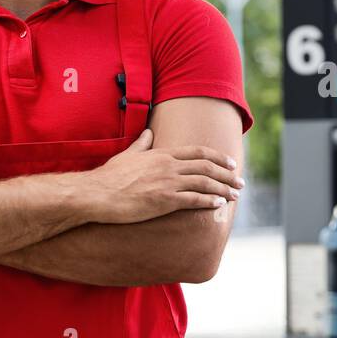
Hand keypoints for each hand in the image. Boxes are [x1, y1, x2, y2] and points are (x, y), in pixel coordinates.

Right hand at [86, 129, 243, 223]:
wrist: (96, 194)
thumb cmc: (109, 177)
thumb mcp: (127, 155)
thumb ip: (141, 144)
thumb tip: (148, 133)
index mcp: (162, 154)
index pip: (198, 152)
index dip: (218, 157)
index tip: (230, 163)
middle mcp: (169, 166)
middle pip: (207, 167)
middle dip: (227, 175)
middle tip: (240, 182)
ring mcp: (168, 183)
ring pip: (204, 183)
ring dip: (223, 189)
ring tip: (234, 195)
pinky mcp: (164, 201)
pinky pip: (193, 200)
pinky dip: (209, 201)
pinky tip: (219, 204)